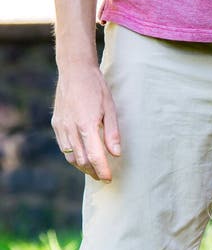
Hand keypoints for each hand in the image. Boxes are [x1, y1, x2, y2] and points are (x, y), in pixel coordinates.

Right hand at [51, 64, 120, 180]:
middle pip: (82, 160)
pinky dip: (73, 155)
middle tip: (103, 176)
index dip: (102, 170)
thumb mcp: (110, 109)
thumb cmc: (96, 88)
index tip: (109, 179)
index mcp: (87, 125)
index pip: (95, 156)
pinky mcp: (56, 123)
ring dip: (82, 166)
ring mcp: (61, 126)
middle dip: (93, 171)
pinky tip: (82, 155)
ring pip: (70, 156)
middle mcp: (71, 128)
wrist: (74, 70)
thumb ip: (112, 133)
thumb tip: (116, 154)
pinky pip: (63, 146)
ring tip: (93, 170)